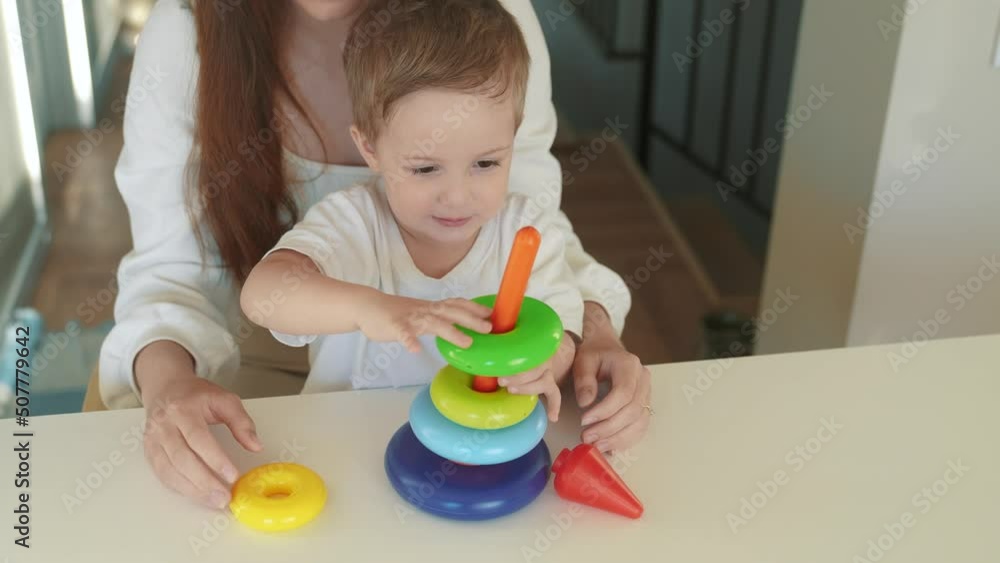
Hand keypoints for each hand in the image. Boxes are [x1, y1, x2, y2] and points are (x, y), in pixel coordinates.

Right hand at [139, 363, 261, 509]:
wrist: (166, 388)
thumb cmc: (196, 395)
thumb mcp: (224, 399)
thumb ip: (241, 422)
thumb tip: (255, 446)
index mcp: (183, 410)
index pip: (198, 438)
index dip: (215, 460)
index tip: (232, 476)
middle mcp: (164, 425)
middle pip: (183, 458)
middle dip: (204, 482)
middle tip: (224, 497)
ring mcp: (154, 440)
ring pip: (170, 470)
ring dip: (193, 490)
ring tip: (214, 501)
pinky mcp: (149, 452)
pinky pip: (163, 474)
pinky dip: (180, 488)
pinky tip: (196, 495)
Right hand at [357, 294, 491, 352]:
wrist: (367, 306)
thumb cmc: (397, 312)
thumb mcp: (422, 313)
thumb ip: (439, 318)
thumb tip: (460, 325)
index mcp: (431, 308)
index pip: (457, 304)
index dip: (475, 308)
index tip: (493, 313)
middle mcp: (424, 310)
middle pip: (451, 312)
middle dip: (471, 319)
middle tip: (489, 328)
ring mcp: (410, 317)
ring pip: (433, 322)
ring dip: (451, 331)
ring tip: (467, 343)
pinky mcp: (394, 326)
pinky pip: (403, 333)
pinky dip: (409, 341)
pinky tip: (415, 349)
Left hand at [498, 332, 575, 421]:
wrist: (541, 350)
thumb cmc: (518, 351)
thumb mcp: (511, 344)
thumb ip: (498, 347)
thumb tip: (476, 350)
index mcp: (533, 349)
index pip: (526, 352)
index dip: (514, 359)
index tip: (501, 366)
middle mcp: (542, 360)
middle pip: (534, 368)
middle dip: (517, 376)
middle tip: (500, 380)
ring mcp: (548, 372)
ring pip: (543, 381)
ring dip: (526, 388)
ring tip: (511, 390)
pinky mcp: (550, 384)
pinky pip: (555, 395)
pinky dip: (554, 406)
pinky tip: (553, 417)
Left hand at [572, 333, 651, 452]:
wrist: (606, 348)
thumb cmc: (595, 354)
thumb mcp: (584, 361)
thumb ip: (584, 380)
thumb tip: (585, 403)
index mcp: (629, 366)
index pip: (623, 393)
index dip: (605, 411)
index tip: (584, 421)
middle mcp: (643, 380)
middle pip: (633, 411)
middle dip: (609, 428)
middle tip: (587, 437)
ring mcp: (647, 394)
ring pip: (640, 422)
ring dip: (618, 438)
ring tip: (597, 446)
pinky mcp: (645, 405)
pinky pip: (641, 427)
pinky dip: (626, 440)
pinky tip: (610, 447)